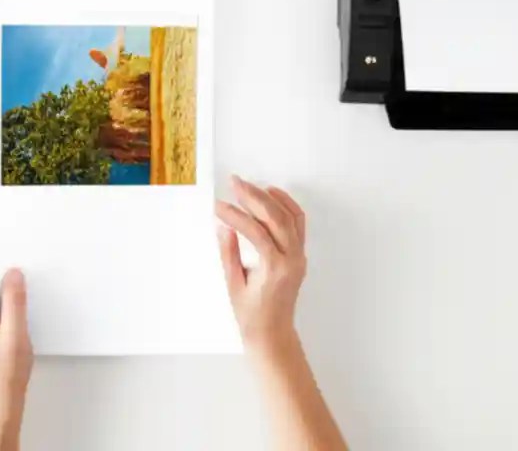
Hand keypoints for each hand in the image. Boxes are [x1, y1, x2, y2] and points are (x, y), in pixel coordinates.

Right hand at [214, 175, 307, 353]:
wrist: (273, 334)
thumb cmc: (252, 316)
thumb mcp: (234, 285)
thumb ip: (229, 254)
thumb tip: (224, 226)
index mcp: (275, 269)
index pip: (255, 232)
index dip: (234, 216)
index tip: (217, 206)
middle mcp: (292, 259)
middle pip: (275, 217)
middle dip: (253, 197)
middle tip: (234, 183)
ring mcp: (299, 256)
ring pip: (289, 216)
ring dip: (269, 198)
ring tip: (249, 186)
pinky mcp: (299, 255)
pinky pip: (298, 224)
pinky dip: (286, 206)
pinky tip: (272, 195)